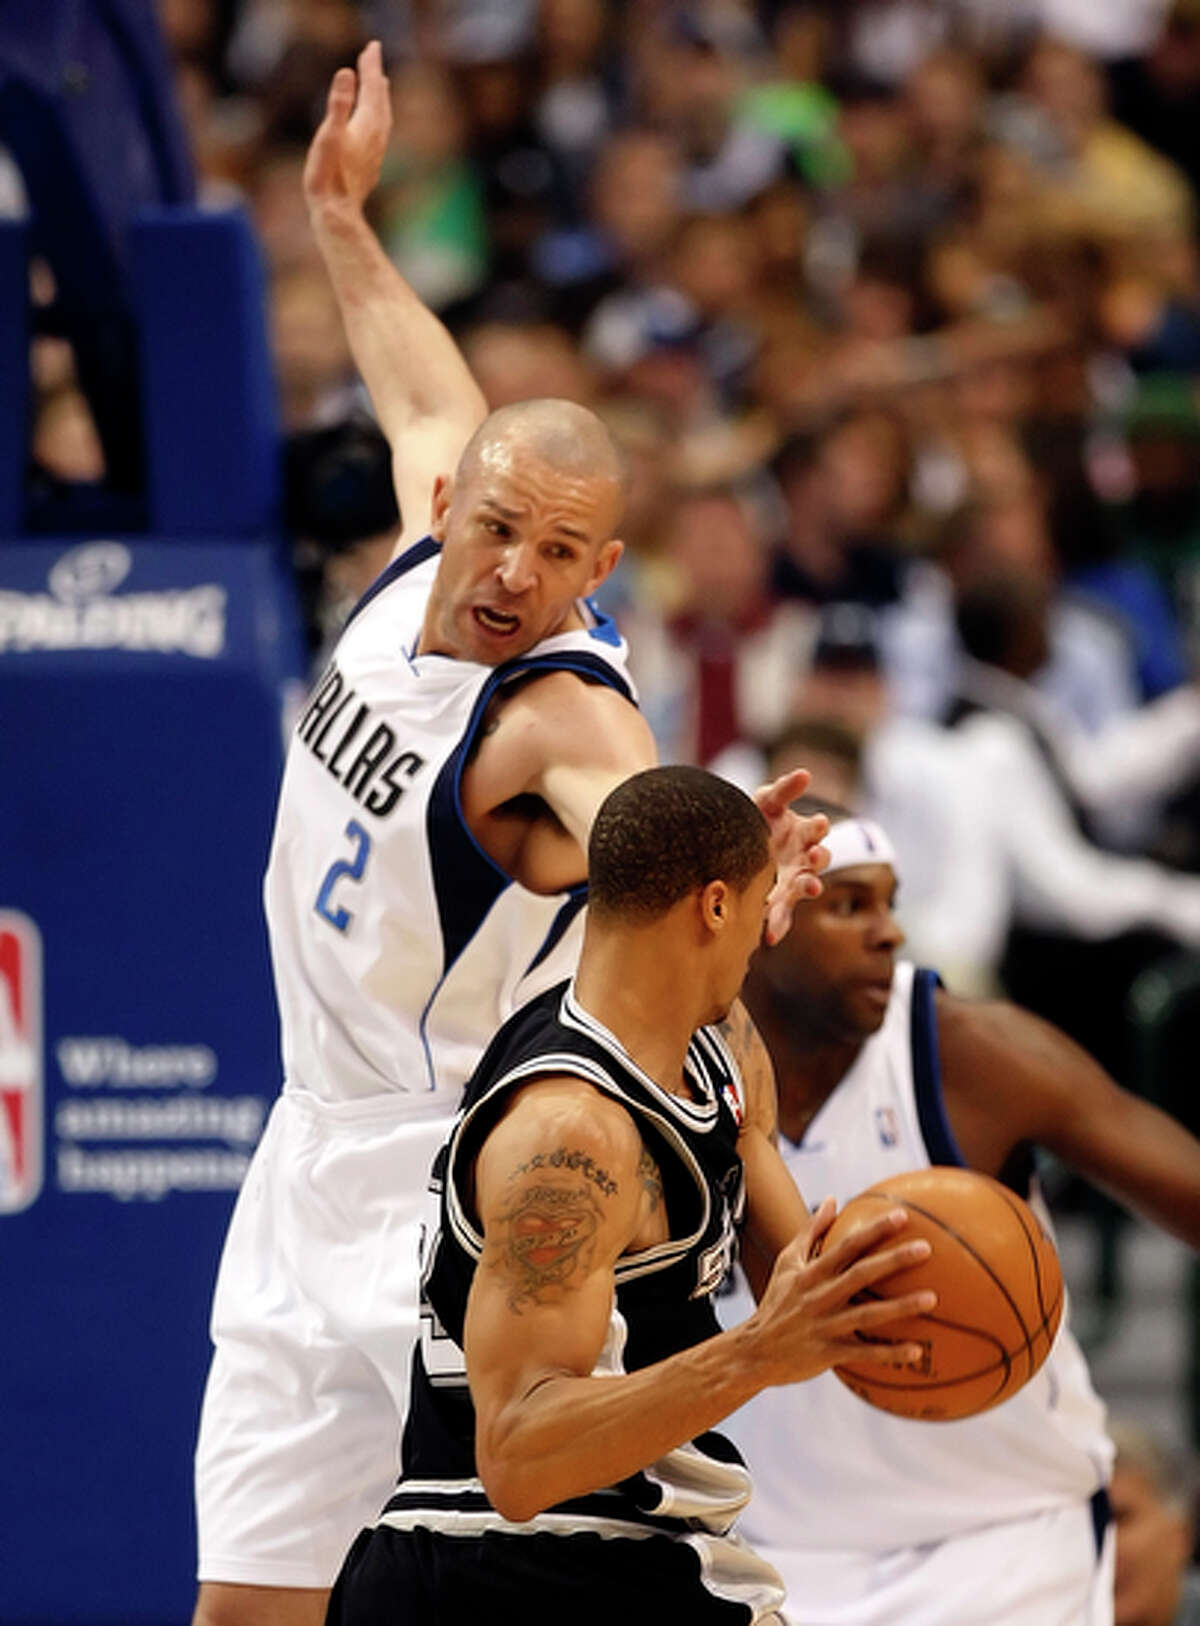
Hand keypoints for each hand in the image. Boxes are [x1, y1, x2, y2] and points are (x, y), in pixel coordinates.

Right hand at [304, 40, 391, 221]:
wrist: (337, 214)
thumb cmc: (329, 175)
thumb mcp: (329, 134)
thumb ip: (338, 104)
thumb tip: (347, 72)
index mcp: (366, 124)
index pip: (372, 87)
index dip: (370, 66)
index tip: (371, 46)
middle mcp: (376, 136)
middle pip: (379, 99)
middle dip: (376, 76)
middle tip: (373, 56)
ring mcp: (375, 152)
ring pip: (382, 117)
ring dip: (379, 98)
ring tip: (379, 84)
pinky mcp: (370, 166)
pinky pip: (379, 134)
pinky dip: (378, 120)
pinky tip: (374, 126)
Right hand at [746, 1197, 935, 1386]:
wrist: (754, 1351)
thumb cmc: (776, 1301)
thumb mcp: (787, 1262)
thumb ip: (811, 1231)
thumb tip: (832, 1199)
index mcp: (812, 1273)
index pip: (847, 1245)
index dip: (874, 1230)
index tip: (902, 1216)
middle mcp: (819, 1296)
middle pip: (861, 1275)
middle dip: (894, 1260)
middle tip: (926, 1249)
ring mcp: (824, 1326)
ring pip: (867, 1316)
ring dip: (900, 1307)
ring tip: (932, 1299)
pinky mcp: (828, 1354)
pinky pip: (864, 1354)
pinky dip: (890, 1354)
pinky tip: (918, 1351)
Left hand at [752, 768, 828, 944]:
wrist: (732, 846)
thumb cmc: (756, 818)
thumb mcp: (767, 800)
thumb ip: (784, 789)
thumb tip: (806, 773)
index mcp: (803, 833)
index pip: (816, 829)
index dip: (818, 827)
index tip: (818, 823)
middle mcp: (803, 858)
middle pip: (818, 860)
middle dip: (819, 859)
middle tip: (815, 857)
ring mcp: (792, 881)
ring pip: (805, 889)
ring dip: (808, 890)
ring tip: (807, 892)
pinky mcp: (778, 902)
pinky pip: (782, 916)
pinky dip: (778, 925)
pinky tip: (770, 937)